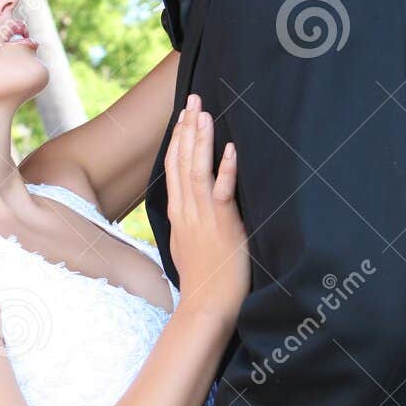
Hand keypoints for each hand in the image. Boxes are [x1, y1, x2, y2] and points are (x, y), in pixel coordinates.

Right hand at [165, 94, 248, 318]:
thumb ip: (188, 223)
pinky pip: (223, 192)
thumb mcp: (186, 246)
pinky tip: (231, 148)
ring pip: (197, 170)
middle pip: (182, 161)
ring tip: (203, 113)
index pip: (174, 168)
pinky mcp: (222, 225)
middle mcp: (187, 211)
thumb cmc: (202, 281)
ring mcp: (203, 216)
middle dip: (186, 128)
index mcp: (179, 214)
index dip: (177, 140)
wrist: (206, 305)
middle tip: (192, 100)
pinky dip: (227, 169)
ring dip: (200, 140)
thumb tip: (188, 211)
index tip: (182, 116)